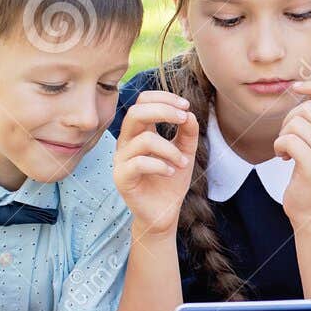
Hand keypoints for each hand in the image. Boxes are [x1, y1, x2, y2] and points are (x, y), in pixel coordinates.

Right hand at [113, 91, 197, 234]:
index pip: (142, 101)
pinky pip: (139, 163)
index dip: (163, 98)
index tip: (186, 106)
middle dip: (164, 111)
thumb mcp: (185, 153)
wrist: (164, 212)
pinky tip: (171, 172)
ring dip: (170, 149)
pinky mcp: (121, 178)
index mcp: (139, 132)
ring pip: (143, 140)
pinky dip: (161, 165)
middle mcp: (127, 142)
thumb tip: (189, 113)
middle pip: (135, 112)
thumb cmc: (171, 181)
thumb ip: (188, 133)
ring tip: (182, 163)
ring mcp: (121, 160)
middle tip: (184, 119)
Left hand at [276, 81, 310, 224]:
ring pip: (295, 123)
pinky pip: (287, 139)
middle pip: (307, 108)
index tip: (296, 87)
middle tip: (288, 139)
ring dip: (283, 135)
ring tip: (287, 150)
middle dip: (289, 120)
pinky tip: (283, 158)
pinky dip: (278, 146)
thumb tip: (304, 88)